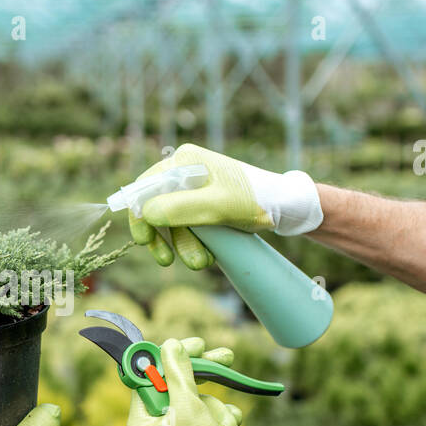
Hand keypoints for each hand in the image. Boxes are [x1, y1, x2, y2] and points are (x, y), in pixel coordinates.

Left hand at [126, 337, 260, 425]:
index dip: (172, 357)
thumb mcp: (188, 407)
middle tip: (223, 356)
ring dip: (217, 407)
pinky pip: (208, 417)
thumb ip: (179, 373)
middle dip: (204, 375)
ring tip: (226, 423)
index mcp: (143, 417)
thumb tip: (170, 346)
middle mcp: (156, 424)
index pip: (151, 375)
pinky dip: (221, 419)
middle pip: (177, 384)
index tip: (194, 344)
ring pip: (198, 400)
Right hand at [127, 143, 322, 269]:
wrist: (285, 206)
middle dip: (164, 237)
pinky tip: (207, 256)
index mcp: (184, 161)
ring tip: (201, 263)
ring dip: (184, 246)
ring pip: (175, 222)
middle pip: (157, 207)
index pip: (147, 187)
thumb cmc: (254, 200)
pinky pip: (189, 226)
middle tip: (165, 261)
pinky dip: (194, 243)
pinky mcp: (206, 204)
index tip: (144, 240)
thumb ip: (180, 208)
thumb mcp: (217, 205)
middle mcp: (186, 172)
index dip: (140, 215)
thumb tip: (145, 213)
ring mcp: (196, 189)